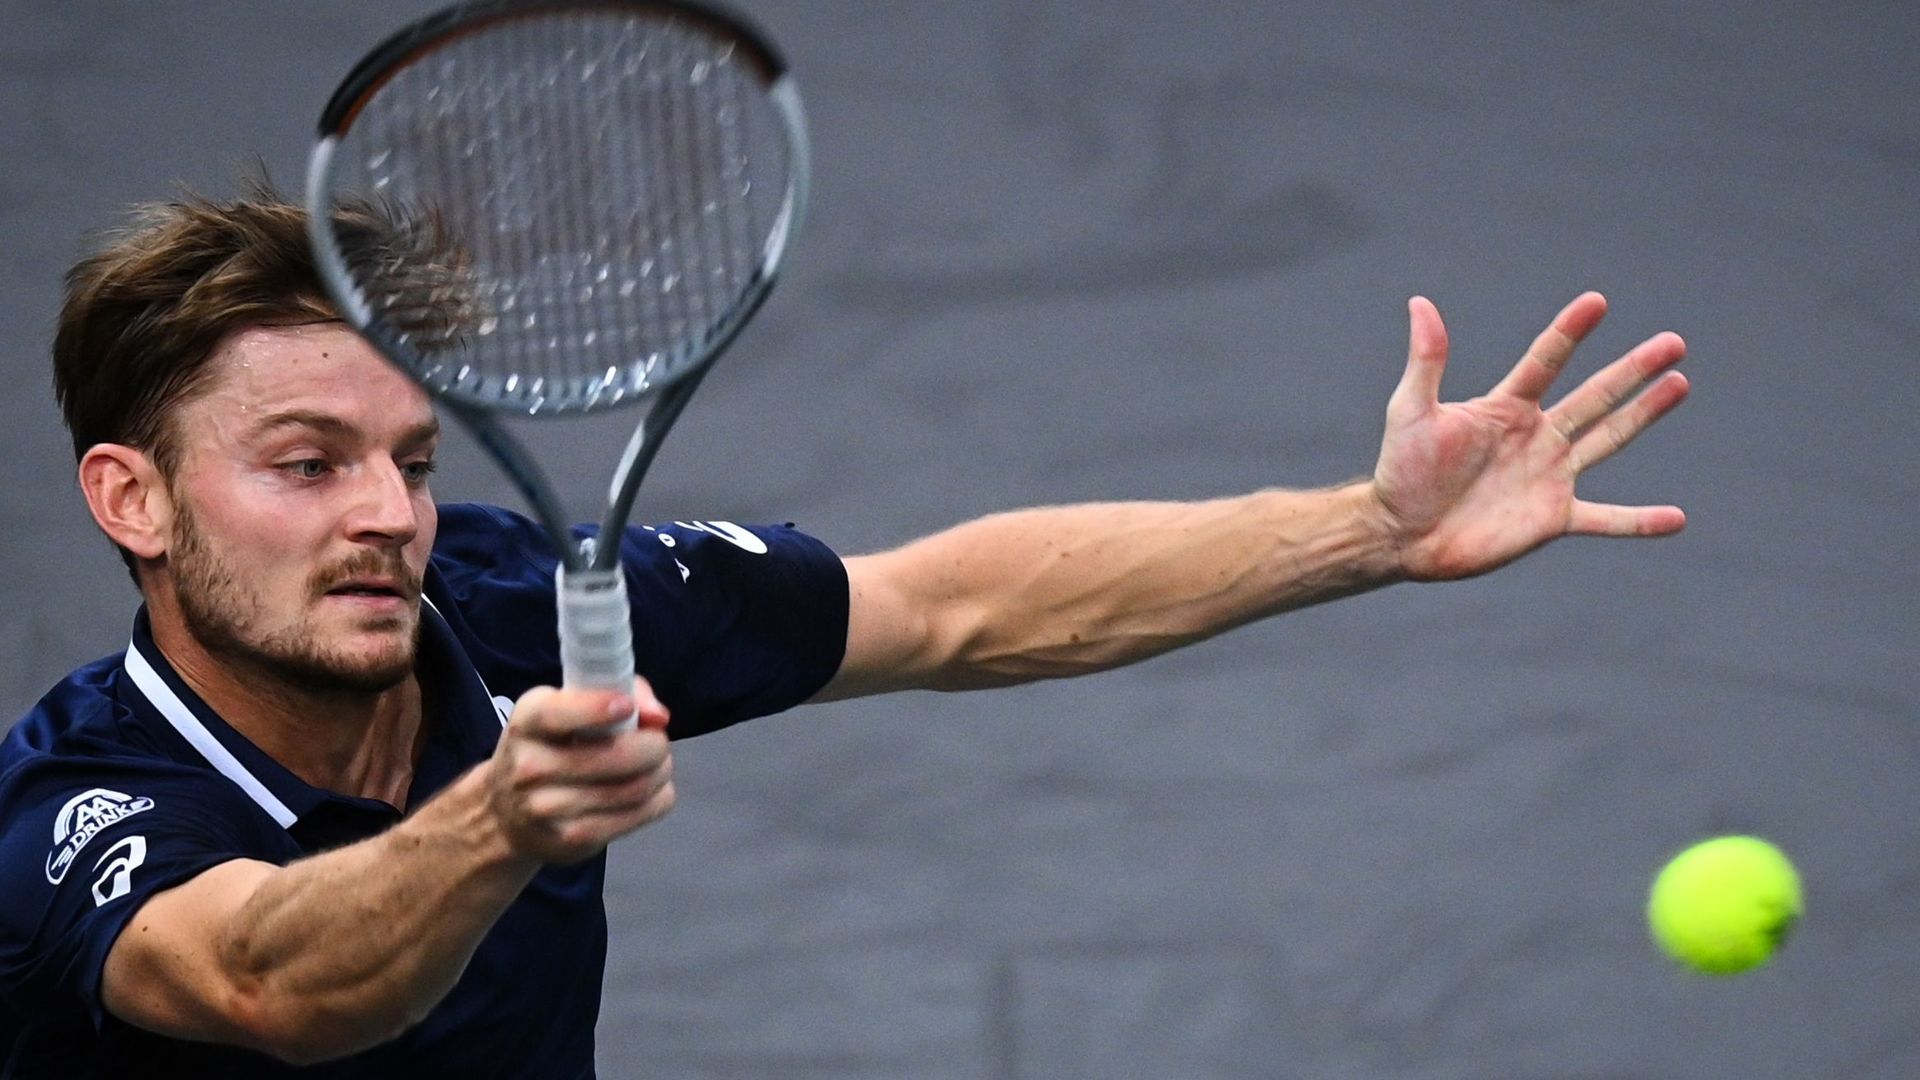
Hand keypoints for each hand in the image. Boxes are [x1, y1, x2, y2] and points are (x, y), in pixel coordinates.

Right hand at [484, 679, 674, 863]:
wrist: (507, 813)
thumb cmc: (551, 746)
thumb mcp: (568, 704)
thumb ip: (619, 689)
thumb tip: (658, 716)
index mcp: (528, 720)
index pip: (557, 714)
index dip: (597, 708)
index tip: (626, 705)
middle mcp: (530, 765)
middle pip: (616, 756)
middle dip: (654, 744)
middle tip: (657, 741)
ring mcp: (548, 808)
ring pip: (635, 788)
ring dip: (660, 772)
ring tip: (657, 765)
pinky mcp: (572, 839)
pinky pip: (638, 815)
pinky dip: (658, 799)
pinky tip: (651, 791)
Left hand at [1371, 292, 1688, 581]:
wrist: (1401, 534)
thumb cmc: (1401, 471)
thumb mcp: (1412, 411)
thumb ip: (1426, 360)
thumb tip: (1420, 304)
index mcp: (1506, 407)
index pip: (1546, 360)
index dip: (1570, 331)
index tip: (1597, 301)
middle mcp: (1536, 435)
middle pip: (1595, 395)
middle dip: (1633, 369)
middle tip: (1673, 342)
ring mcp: (1549, 475)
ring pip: (1609, 439)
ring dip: (1645, 414)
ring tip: (1680, 384)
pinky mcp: (1553, 517)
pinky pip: (1606, 518)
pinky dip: (1640, 520)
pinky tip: (1677, 519)